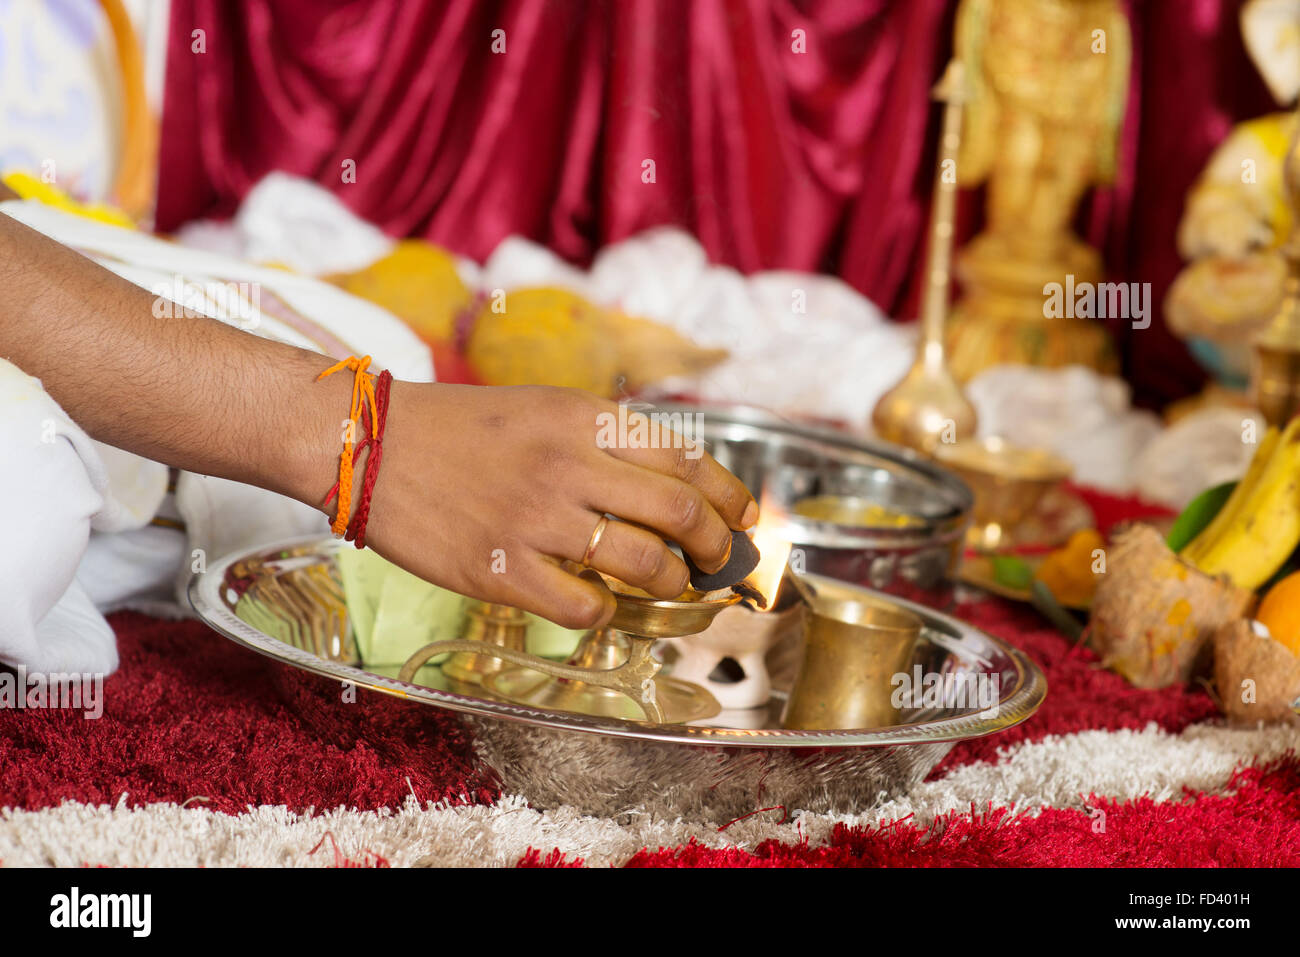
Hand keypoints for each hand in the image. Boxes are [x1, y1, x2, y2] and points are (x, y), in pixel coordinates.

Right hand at [353, 383, 758, 628]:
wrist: (369, 443)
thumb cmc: (460, 427)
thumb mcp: (543, 408)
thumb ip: (605, 439)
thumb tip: (674, 483)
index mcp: (584, 419)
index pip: (687, 458)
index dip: (729, 495)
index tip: (741, 517)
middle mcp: (569, 465)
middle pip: (682, 512)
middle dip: (718, 546)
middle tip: (720, 560)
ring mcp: (536, 519)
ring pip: (645, 563)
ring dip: (673, 582)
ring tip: (670, 584)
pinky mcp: (501, 570)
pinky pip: (585, 606)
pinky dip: (607, 611)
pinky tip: (598, 601)